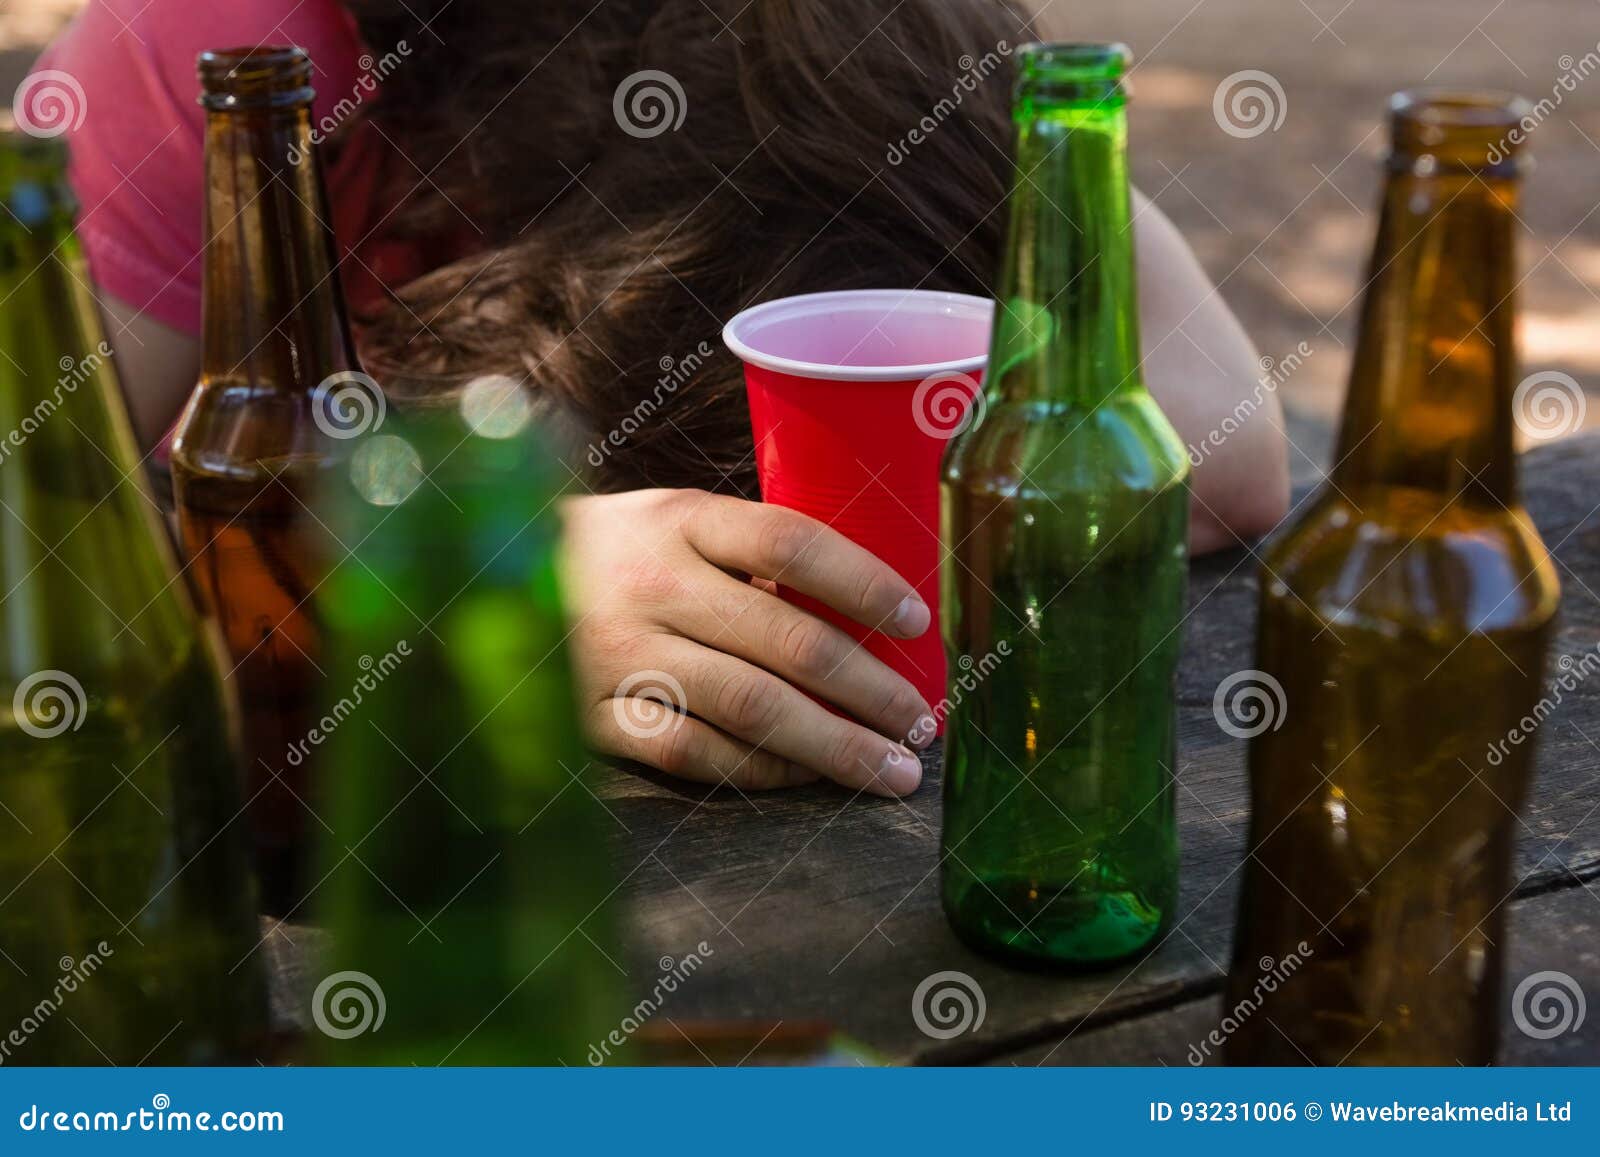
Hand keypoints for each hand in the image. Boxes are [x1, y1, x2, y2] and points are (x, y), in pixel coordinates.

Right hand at [560, 489, 935, 795]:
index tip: (918, 621)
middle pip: (788, 641)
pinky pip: (696, 753)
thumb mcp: (670, 520)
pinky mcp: (595, 716)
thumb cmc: (611, 554)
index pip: (792, 543)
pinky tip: (805, 777)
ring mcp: (621, 655)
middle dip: (871, 690)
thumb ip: (747, 552)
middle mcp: (653, 585)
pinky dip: (761, 770)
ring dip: (834, 745)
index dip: (865, 583)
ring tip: (889, 771)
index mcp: (680, 520)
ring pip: (752, 708)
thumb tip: (866, 607)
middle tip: (919, 725)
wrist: (483, 585)